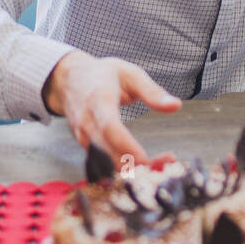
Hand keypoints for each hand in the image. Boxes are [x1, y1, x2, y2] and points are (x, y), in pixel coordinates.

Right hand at [41, 50, 179, 164]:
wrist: (68, 80)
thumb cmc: (103, 74)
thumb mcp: (130, 73)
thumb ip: (152, 91)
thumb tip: (176, 105)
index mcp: (99, 100)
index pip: (109, 128)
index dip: (125, 145)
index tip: (145, 158)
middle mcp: (86, 122)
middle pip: (107, 152)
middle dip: (134, 164)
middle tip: (165, 162)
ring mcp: (83, 137)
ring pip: (104, 163)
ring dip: (132, 169)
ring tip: (161, 163)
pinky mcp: (85, 146)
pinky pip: (102, 163)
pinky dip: (123, 168)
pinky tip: (144, 165)